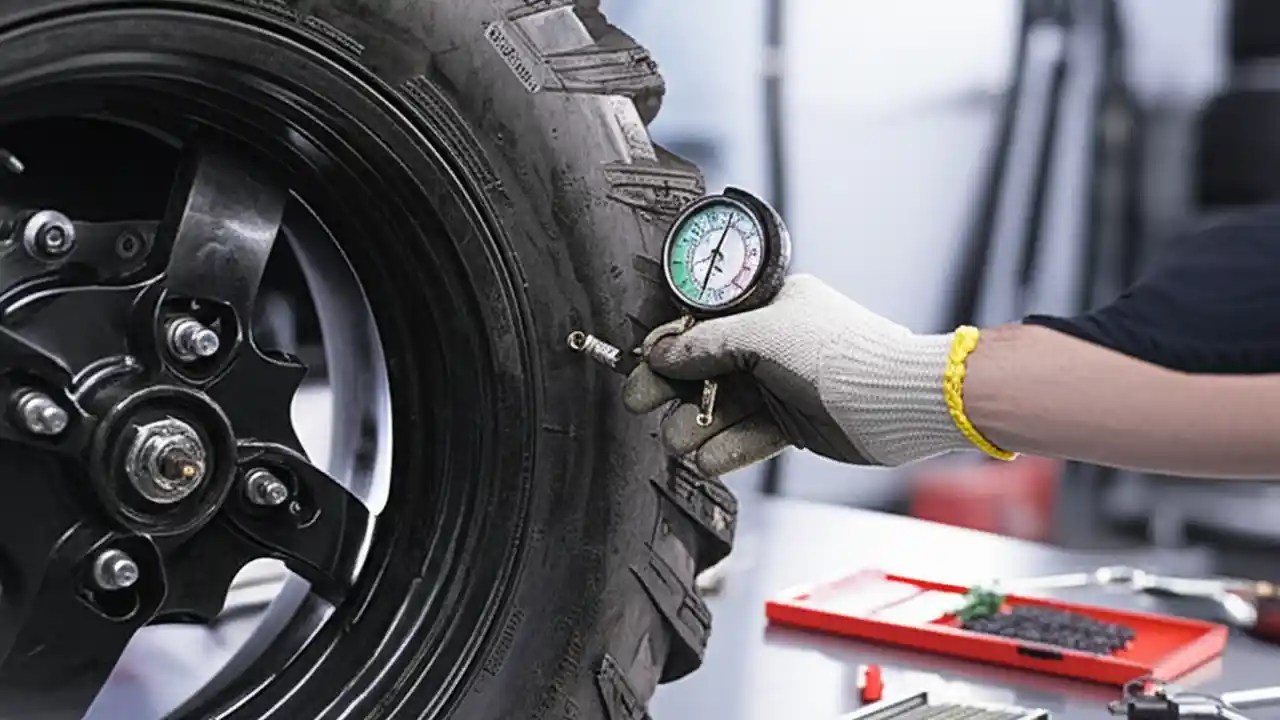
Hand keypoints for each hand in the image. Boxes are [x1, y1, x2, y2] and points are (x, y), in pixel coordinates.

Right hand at [623, 274, 971, 475]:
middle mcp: (774, 343)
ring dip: (697, 425)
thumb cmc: (844, 354)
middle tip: (641, 404)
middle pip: (707, 368)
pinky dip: (727, 447)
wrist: (899, 400)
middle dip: (674, 389)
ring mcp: (783, 384)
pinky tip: (706, 459)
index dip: (670, 346)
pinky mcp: (794, 422)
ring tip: (678, 442)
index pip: (704, 325)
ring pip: (726, 405)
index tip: (642, 366)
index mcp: (769, 306)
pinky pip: (750, 434)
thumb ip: (708, 344)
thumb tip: (663, 352)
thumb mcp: (764, 336)